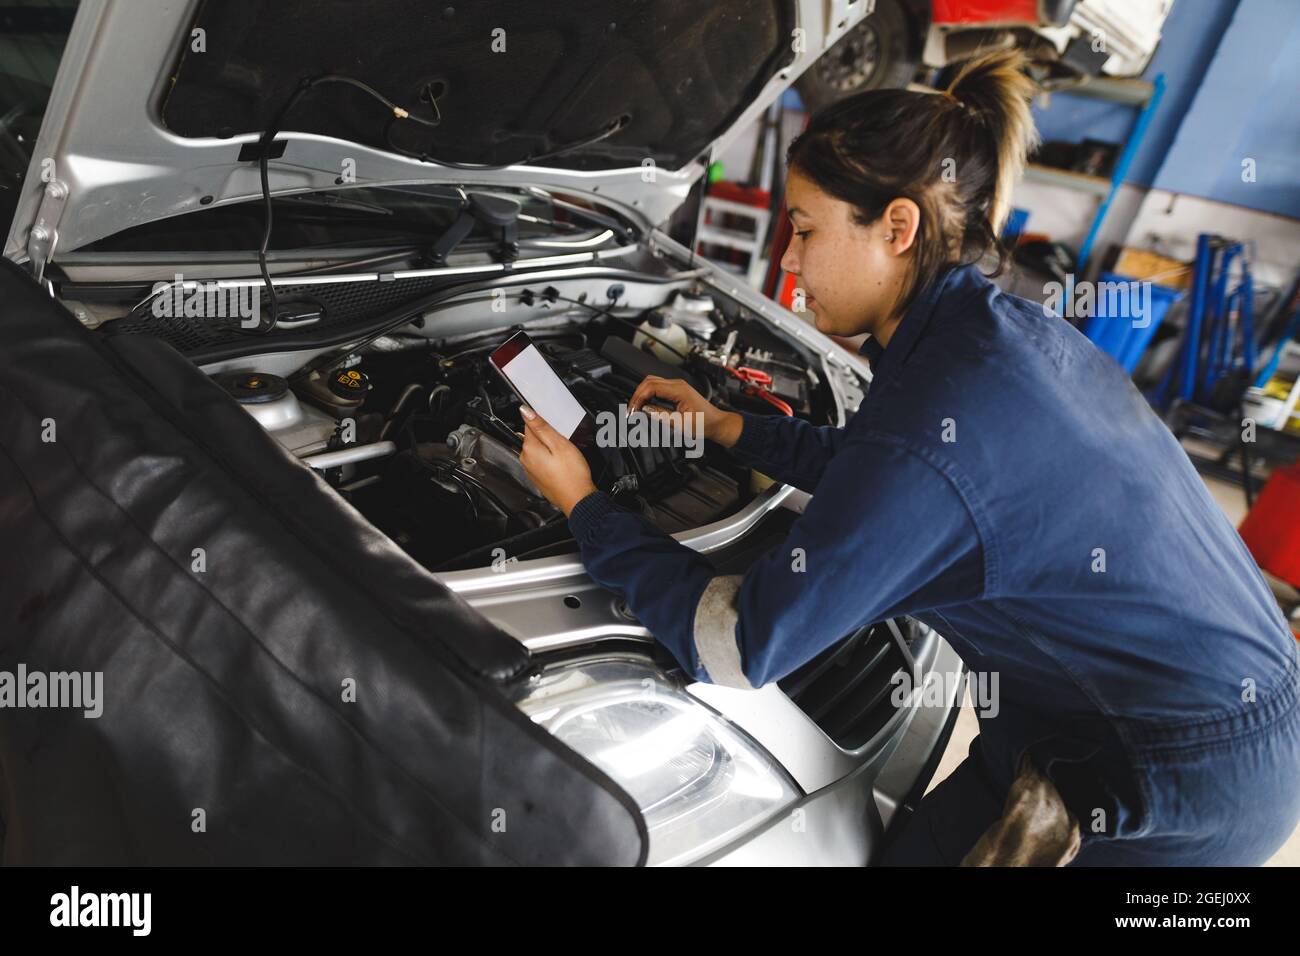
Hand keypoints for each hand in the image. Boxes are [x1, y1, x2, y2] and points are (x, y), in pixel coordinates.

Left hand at [518, 406, 596, 515]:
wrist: (577, 499)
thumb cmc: (572, 474)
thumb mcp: (559, 444)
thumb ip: (541, 427)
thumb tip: (525, 411)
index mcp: (529, 449)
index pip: (529, 424)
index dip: (543, 421)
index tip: (555, 427)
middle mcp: (526, 459)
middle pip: (533, 437)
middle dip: (547, 436)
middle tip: (562, 443)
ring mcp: (531, 470)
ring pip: (538, 449)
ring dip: (549, 448)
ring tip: (563, 455)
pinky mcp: (538, 477)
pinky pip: (541, 461)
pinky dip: (550, 460)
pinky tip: (561, 464)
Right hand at [627, 375, 742, 447]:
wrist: (716, 424)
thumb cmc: (704, 424)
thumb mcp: (679, 423)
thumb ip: (660, 415)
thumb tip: (644, 410)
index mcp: (679, 389)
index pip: (650, 386)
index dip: (638, 398)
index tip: (633, 410)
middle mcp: (678, 384)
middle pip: (649, 381)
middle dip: (637, 395)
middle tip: (631, 410)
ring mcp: (677, 386)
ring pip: (652, 383)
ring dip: (642, 395)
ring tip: (637, 409)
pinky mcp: (676, 391)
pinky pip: (658, 388)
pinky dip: (649, 395)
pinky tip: (646, 406)